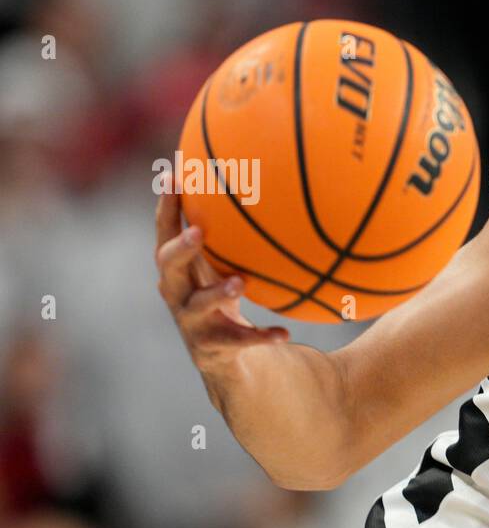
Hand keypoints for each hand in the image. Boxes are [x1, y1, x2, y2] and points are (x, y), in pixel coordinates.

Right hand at [154, 176, 289, 373]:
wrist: (223, 353)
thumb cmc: (222, 291)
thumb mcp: (223, 261)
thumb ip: (233, 231)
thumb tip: (270, 180)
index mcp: (177, 267)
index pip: (165, 231)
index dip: (165, 205)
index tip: (172, 175)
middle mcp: (176, 292)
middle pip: (167, 266)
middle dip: (180, 248)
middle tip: (198, 232)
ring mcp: (191, 321)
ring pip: (198, 305)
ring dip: (217, 292)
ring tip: (240, 282)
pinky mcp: (213, 347)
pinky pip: (240, 340)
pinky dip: (262, 336)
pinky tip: (285, 333)